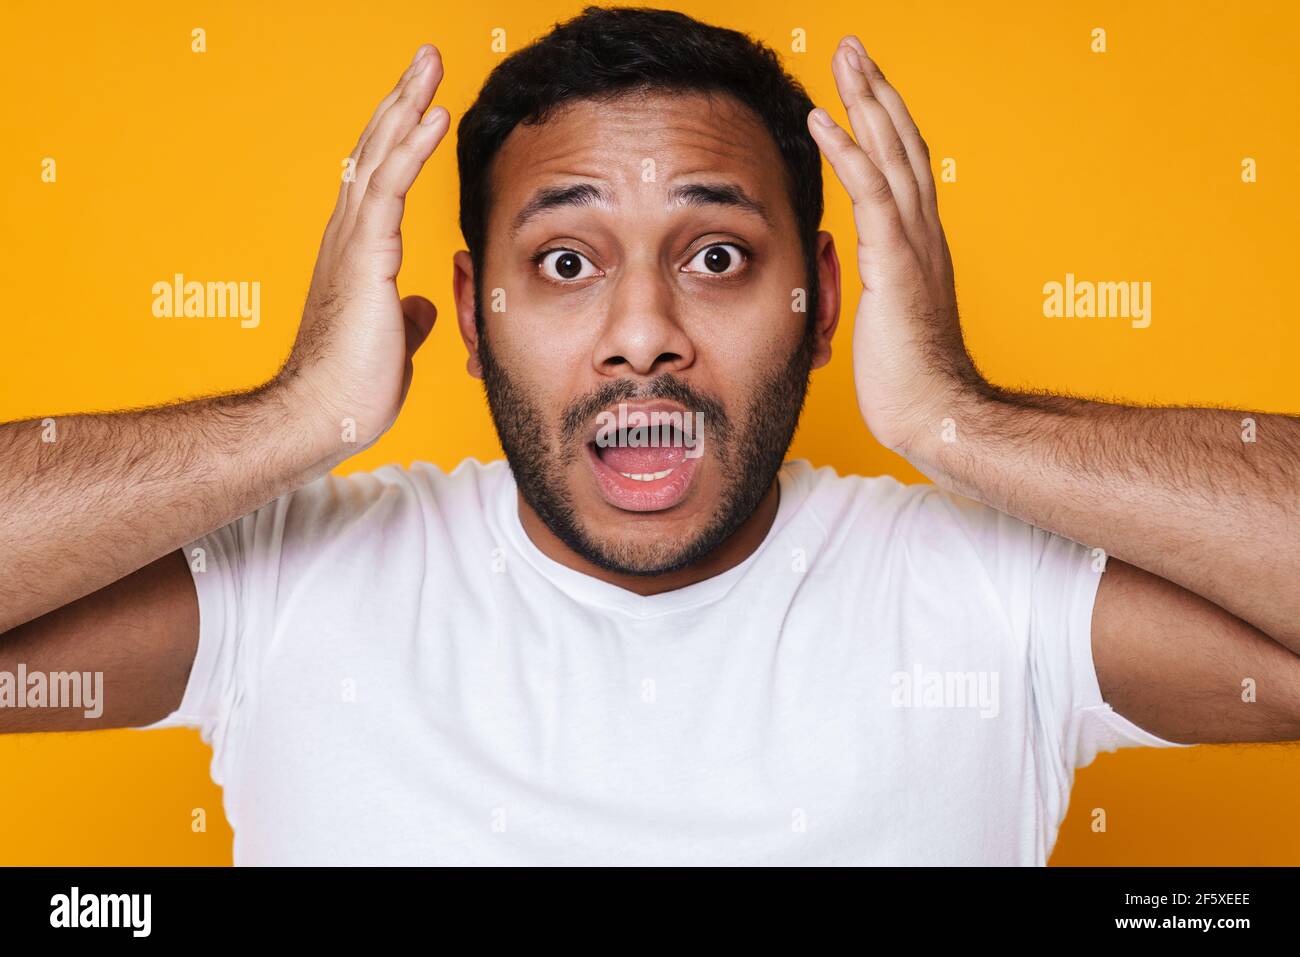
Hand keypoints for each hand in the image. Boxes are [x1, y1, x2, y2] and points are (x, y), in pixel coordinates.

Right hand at [283, 44, 449, 463]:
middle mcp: (347, 238)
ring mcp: (351, 244)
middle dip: (401, 101)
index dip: (401, 139)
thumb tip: (419, 306)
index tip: (424, 103)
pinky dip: (411, 147)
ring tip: (429, 61)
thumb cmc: (351, 390)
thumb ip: (406, 317)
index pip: (380, 182)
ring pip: (379, 156)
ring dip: (406, 104)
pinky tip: (432, 114)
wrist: (321, 419)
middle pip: (376, 152)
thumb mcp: (395, 344)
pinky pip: (388, 187)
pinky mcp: (363, 257)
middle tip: (425, 58)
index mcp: (357, 255)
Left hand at [806, 36, 976, 457]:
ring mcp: (915, 245)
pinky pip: (871, 193)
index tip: (858, 88)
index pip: (901, 169)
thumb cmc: (907, 381)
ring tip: (845, 58)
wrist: (935, 416)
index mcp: (918, 246)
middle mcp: (924, 234)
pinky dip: (848, 151)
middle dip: (876, 92)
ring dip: (865, 101)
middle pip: (901, 144)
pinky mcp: (897, 263)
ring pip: (891, 154)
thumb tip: (847, 277)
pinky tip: (822, 118)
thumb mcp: (884, 319)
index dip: (882, 124)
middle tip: (854, 49)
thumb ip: (872, 286)